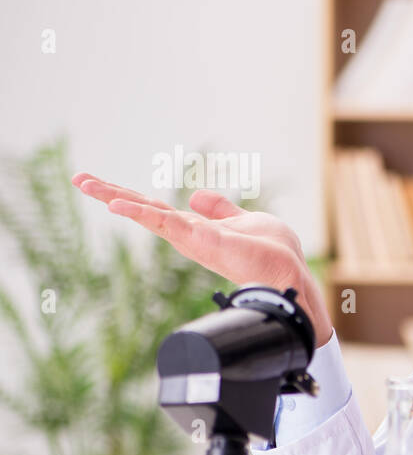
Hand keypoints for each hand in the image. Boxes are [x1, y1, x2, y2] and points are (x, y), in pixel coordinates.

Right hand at [74, 173, 334, 348]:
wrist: (291, 275)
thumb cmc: (272, 254)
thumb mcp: (243, 221)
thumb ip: (221, 210)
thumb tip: (196, 196)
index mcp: (195, 229)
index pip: (154, 209)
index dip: (126, 196)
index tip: (94, 182)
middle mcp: (191, 236)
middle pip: (146, 211)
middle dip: (112, 195)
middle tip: (78, 180)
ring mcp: (198, 241)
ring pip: (154, 217)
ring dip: (124, 202)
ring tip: (93, 188)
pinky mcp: (211, 244)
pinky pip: (177, 226)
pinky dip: (152, 217)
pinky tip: (127, 208)